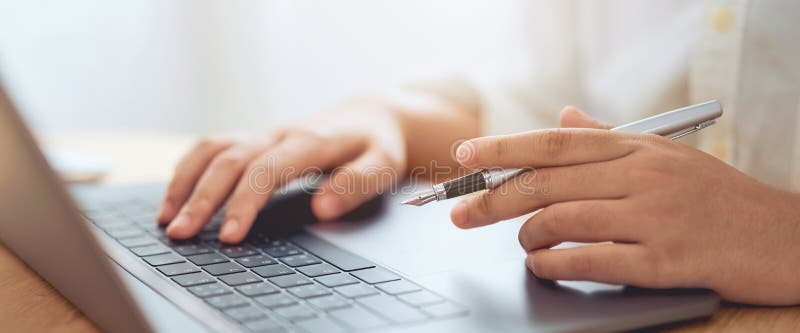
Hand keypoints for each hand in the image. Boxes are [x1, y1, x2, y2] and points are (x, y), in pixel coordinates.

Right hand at [157, 99, 407, 242]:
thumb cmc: (377, 146)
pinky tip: (176, 193)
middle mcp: (280, 135)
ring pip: (213, 149)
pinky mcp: (256, 141)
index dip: (245, 202)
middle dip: (202, 198)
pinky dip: (189, 168)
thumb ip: (357, 185)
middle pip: (230, 160)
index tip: (229, 236)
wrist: (371, 117)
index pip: (267, 171)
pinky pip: (213, 147)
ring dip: (186, 182)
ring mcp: (265, 136)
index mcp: (311, 142)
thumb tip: (323, 208)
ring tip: (166, 219)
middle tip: (181, 234)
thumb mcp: (383, 166)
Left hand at [450, 106, 799, 304]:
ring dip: (527, 237)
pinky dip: (556, 264)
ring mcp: (655, 218)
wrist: (787, 238)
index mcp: (637, 148)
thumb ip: (609, 138)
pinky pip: (592, 260)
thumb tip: (563, 118)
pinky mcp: (666, 260)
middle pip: (547, 182)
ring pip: (563, 220)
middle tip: (461, 215)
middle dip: (493, 198)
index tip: (464, 157)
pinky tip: (544, 266)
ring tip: (522, 245)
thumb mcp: (667, 156)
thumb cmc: (718, 199)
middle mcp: (642, 176)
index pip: (555, 143)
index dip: (503, 148)